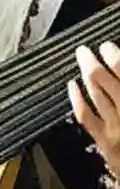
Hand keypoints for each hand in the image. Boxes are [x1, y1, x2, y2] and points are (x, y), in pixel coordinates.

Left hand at [70, 41, 119, 172]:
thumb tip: (117, 66)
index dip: (116, 59)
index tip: (108, 46)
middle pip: (108, 82)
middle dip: (96, 63)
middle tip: (85, 49)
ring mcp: (116, 129)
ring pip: (96, 95)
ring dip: (87, 74)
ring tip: (83, 59)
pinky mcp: (104, 141)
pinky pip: (85, 116)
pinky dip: (77, 98)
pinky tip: (72, 84)